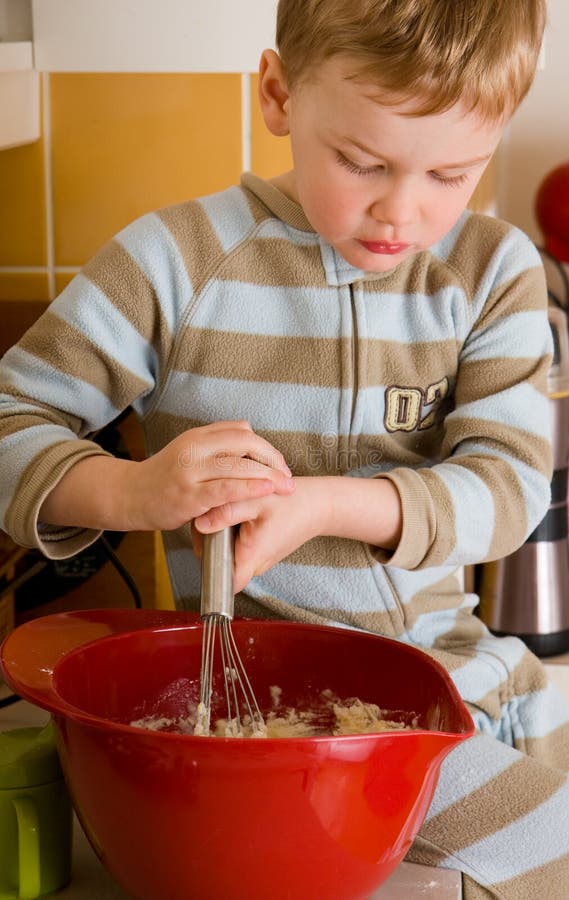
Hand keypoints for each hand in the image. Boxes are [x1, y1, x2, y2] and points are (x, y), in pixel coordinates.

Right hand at [38, 420, 294, 532]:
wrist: (129, 496)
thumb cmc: (164, 477)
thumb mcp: (189, 451)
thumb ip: (216, 441)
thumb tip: (249, 430)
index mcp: (198, 436)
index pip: (242, 432)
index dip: (267, 447)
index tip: (280, 465)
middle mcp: (195, 448)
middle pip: (246, 443)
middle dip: (273, 460)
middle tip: (289, 478)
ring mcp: (191, 471)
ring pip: (239, 465)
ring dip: (268, 475)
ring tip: (287, 486)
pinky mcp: (190, 495)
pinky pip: (226, 488)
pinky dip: (250, 488)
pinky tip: (266, 491)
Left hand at [193, 477, 326, 591]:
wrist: (319, 505)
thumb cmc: (291, 502)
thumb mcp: (256, 501)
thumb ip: (226, 513)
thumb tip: (199, 524)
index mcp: (252, 556)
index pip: (224, 583)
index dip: (209, 569)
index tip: (204, 545)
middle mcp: (256, 565)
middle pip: (221, 568)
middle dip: (210, 546)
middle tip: (212, 518)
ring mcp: (259, 560)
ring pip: (228, 558)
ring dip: (221, 539)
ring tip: (227, 513)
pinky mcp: (261, 552)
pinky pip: (239, 550)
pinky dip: (233, 535)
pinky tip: (239, 515)